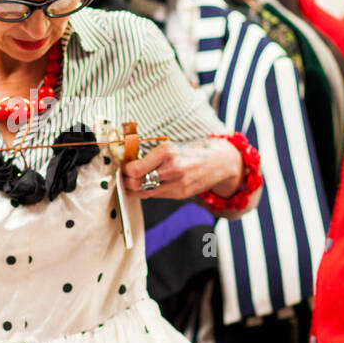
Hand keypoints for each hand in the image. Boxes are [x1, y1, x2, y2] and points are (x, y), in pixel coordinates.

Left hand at [120, 137, 242, 201]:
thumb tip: (130, 165)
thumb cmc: (193, 151)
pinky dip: (149, 191)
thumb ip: (152, 157)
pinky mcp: (181, 194)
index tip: (124, 167)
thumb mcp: (172, 147)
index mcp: (167, 153)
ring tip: (133, 182)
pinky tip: (148, 185)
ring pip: (145, 193)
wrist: (220, 161)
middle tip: (125, 177)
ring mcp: (178, 184)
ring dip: (136, 189)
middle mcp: (173, 169)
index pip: (136, 169)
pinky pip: (157, 195)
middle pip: (138, 184)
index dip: (125, 171)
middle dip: (127, 182)